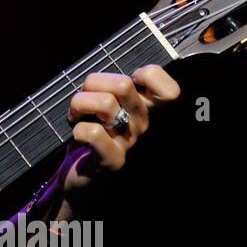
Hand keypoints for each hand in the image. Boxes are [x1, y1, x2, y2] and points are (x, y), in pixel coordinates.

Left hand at [61, 65, 179, 191]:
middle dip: (93, 83)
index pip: (170, 90)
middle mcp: (142, 124)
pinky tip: (77, 134)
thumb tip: (114, 71)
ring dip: (80, 104)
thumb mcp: (104, 102)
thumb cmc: (91, 130)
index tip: (128, 81)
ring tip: (76, 116)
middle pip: (123, 84)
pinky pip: (93, 133)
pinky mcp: (112, 160)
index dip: (151, 75)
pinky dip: (78, 128)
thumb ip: (111, 86)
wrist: (78, 175)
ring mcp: (129, 142)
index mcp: (145, 107)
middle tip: (86, 99)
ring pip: (105, 103)